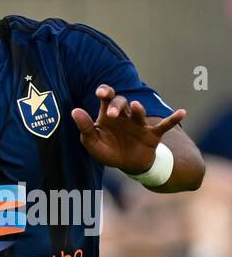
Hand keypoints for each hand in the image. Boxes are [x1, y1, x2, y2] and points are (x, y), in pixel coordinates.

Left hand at [71, 85, 185, 175]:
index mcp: (108, 114)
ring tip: (135, 106)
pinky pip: (164, 125)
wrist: (129, 164)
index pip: (107, 97)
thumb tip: (75, 110)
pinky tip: (182, 112)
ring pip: (139, 112)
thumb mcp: (92, 142)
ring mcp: (139, 123)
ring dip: (138, 110)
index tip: (101, 92)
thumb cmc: (108, 150)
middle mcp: (125, 115)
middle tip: (111, 114)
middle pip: (122, 102)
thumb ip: (84, 127)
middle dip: (117, 105)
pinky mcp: (152, 134)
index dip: (105, 91)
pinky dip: (173, 119)